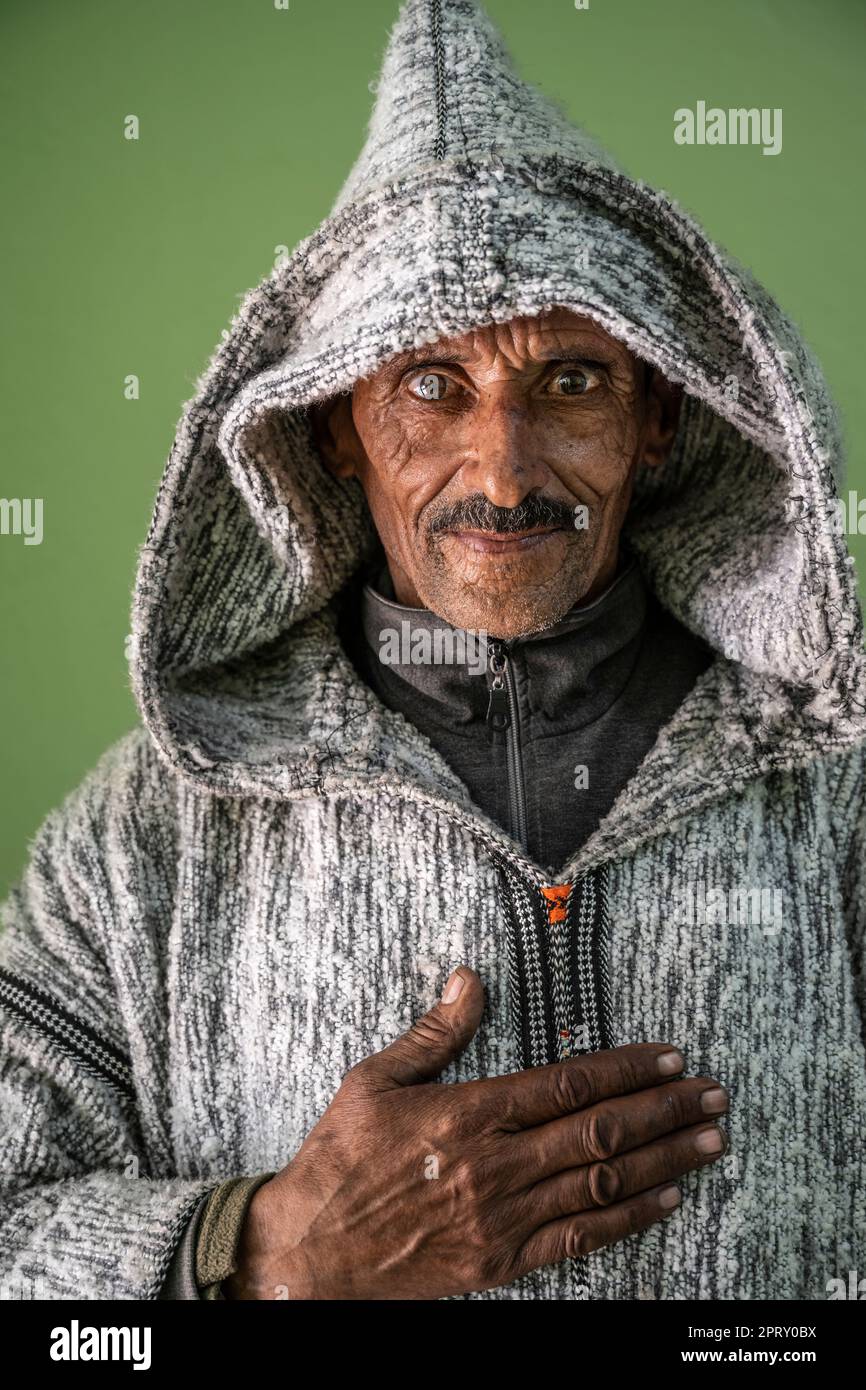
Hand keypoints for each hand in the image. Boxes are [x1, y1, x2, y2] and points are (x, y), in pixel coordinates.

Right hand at [224, 967, 727, 1298]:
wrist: (310, 1252)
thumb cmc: (339, 1158)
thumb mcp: (374, 1080)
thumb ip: (434, 1032)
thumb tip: (472, 978)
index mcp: (468, 1114)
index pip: (568, 1083)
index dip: (627, 1068)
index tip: (670, 1057)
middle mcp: (495, 1165)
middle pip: (601, 1131)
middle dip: (665, 1110)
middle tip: (712, 1094)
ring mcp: (502, 1217)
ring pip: (601, 1182)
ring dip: (663, 1161)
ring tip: (708, 1141)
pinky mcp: (500, 1261)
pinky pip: (579, 1238)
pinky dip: (628, 1217)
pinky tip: (664, 1200)